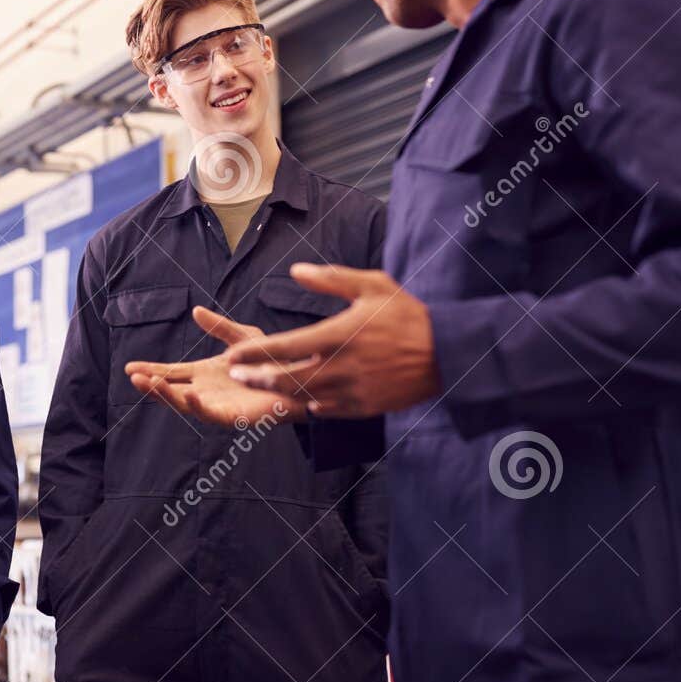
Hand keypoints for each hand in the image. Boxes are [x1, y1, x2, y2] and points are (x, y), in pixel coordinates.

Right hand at [125, 306, 306, 428]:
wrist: (302, 379)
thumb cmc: (275, 362)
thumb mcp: (244, 337)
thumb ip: (220, 327)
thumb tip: (196, 311)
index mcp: (205, 374)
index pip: (171, 372)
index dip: (151, 370)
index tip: (129, 367)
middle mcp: (207, 391)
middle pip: (171, 389)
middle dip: (151, 384)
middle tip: (133, 376)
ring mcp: (218, 405)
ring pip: (184, 404)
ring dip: (165, 395)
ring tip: (147, 384)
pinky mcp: (234, 417)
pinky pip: (211, 414)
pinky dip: (198, 406)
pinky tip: (188, 395)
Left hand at [224, 264, 440, 416]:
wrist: (447, 352)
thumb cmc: (408, 314)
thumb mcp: (372, 285)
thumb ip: (331, 280)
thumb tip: (295, 270)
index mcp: (338, 334)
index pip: (284, 346)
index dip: (254, 352)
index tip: (232, 354)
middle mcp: (341, 366)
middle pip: (286, 378)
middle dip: (256, 377)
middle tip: (234, 375)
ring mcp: (352, 390)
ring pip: (302, 397)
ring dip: (277, 393)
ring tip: (258, 387)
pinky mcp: (364, 406)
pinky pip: (328, 411)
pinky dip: (310, 406)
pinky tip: (299, 400)